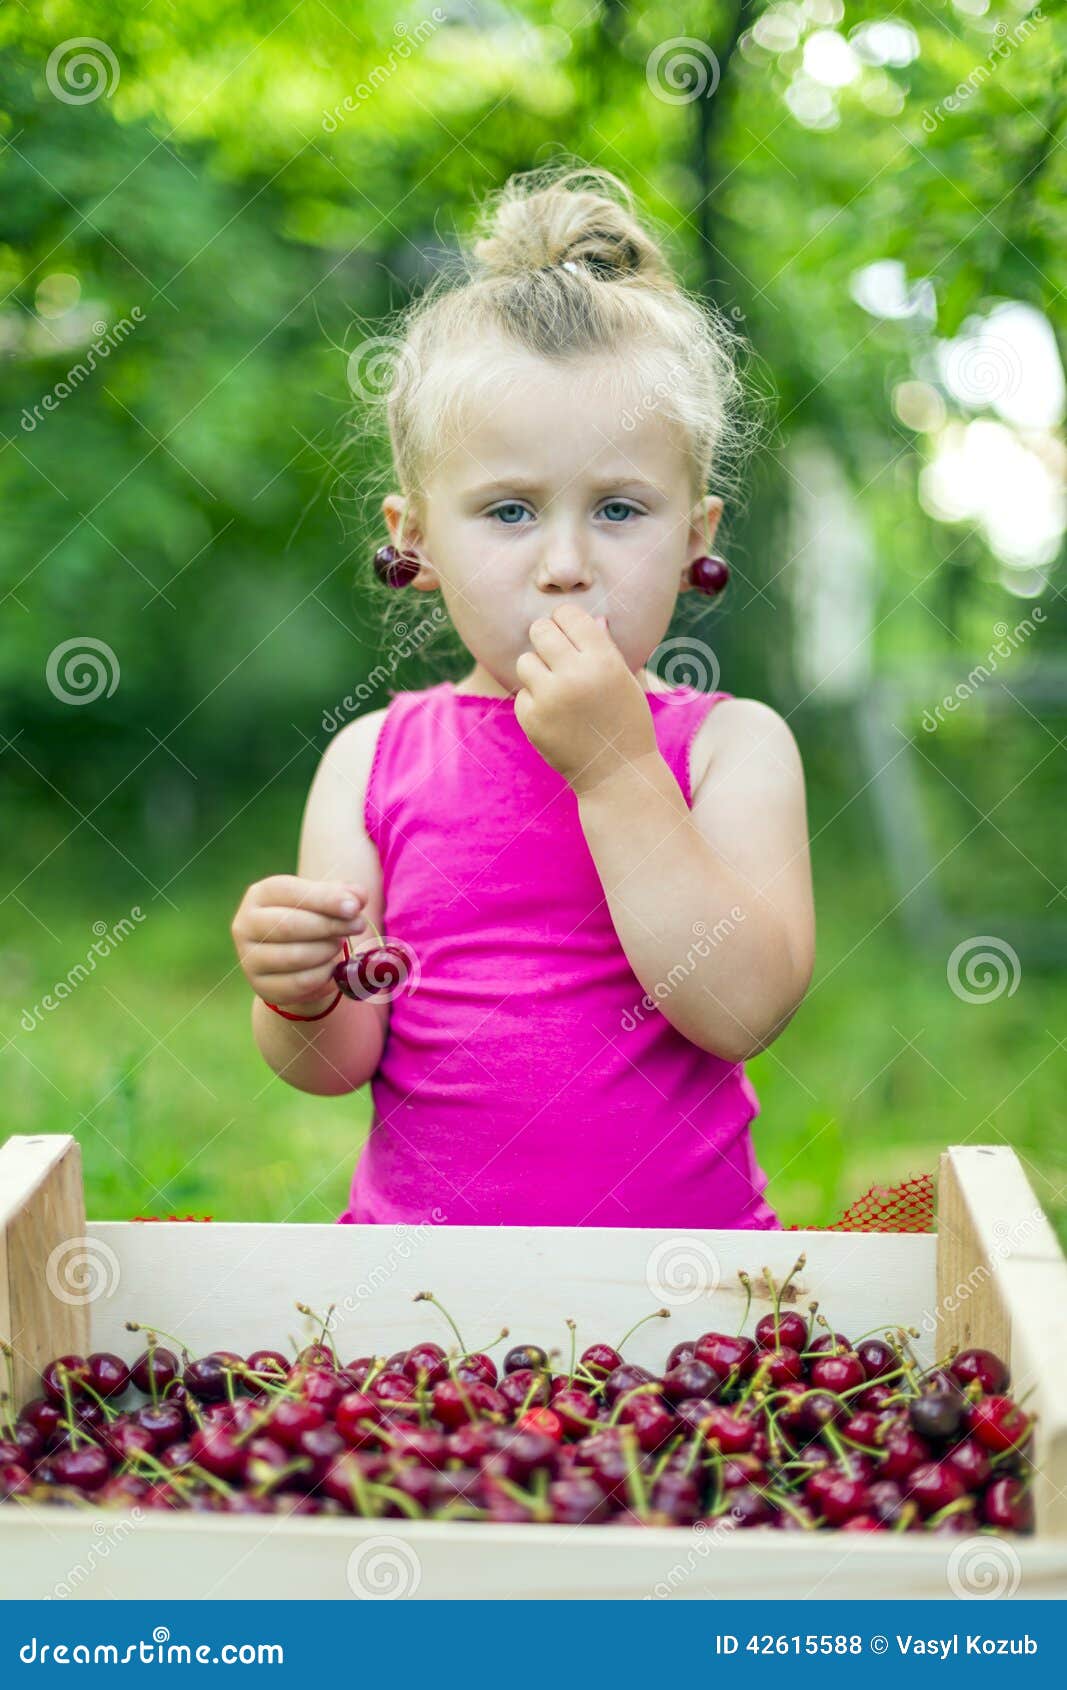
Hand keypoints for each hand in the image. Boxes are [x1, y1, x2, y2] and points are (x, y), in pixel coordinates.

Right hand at [231, 875, 367, 1014]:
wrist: (293, 958)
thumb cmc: (310, 919)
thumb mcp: (324, 901)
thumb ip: (343, 894)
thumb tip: (359, 896)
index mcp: (260, 895)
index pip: (290, 892)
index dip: (324, 899)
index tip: (354, 907)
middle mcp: (246, 925)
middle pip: (289, 924)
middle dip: (329, 925)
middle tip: (358, 926)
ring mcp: (249, 958)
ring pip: (294, 956)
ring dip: (327, 950)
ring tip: (338, 945)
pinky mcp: (261, 986)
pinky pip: (299, 982)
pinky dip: (323, 974)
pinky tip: (331, 966)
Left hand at [514, 604, 660, 797]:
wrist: (617, 774)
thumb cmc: (626, 722)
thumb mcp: (625, 681)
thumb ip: (605, 647)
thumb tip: (592, 617)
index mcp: (603, 659)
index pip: (568, 615)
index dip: (566, 622)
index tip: (570, 635)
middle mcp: (575, 675)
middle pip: (540, 630)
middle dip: (546, 639)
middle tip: (556, 656)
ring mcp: (550, 698)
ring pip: (525, 661)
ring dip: (537, 670)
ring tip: (557, 687)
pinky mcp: (532, 720)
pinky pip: (522, 693)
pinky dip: (534, 700)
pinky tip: (555, 715)